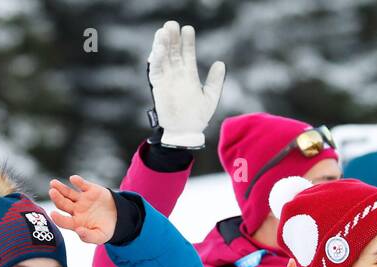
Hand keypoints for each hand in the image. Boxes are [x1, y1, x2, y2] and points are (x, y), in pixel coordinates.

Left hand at [48, 175, 116, 244]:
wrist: (118, 216)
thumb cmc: (106, 228)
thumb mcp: (100, 236)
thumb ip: (89, 237)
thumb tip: (78, 231)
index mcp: (76, 222)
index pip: (64, 221)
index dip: (58, 218)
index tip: (53, 214)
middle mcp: (76, 210)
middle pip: (63, 204)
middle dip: (57, 198)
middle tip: (52, 192)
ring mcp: (81, 199)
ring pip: (68, 193)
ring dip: (61, 188)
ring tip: (53, 184)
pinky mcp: (89, 189)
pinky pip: (82, 184)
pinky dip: (78, 181)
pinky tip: (73, 179)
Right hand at [146, 20, 225, 148]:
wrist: (185, 132)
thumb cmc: (198, 117)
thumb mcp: (211, 97)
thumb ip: (215, 81)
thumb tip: (220, 63)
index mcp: (189, 74)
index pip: (188, 53)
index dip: (187, 41)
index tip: (188, 29)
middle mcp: (177, 74)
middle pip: (173, 51)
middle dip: (173, 38)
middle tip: (172, 24)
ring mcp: (167, 79)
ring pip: (163, 57)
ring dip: (162, 44)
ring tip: (163, 31)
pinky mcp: (158, 86)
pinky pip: (156, 70)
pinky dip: (156, 59)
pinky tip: (158, 49)